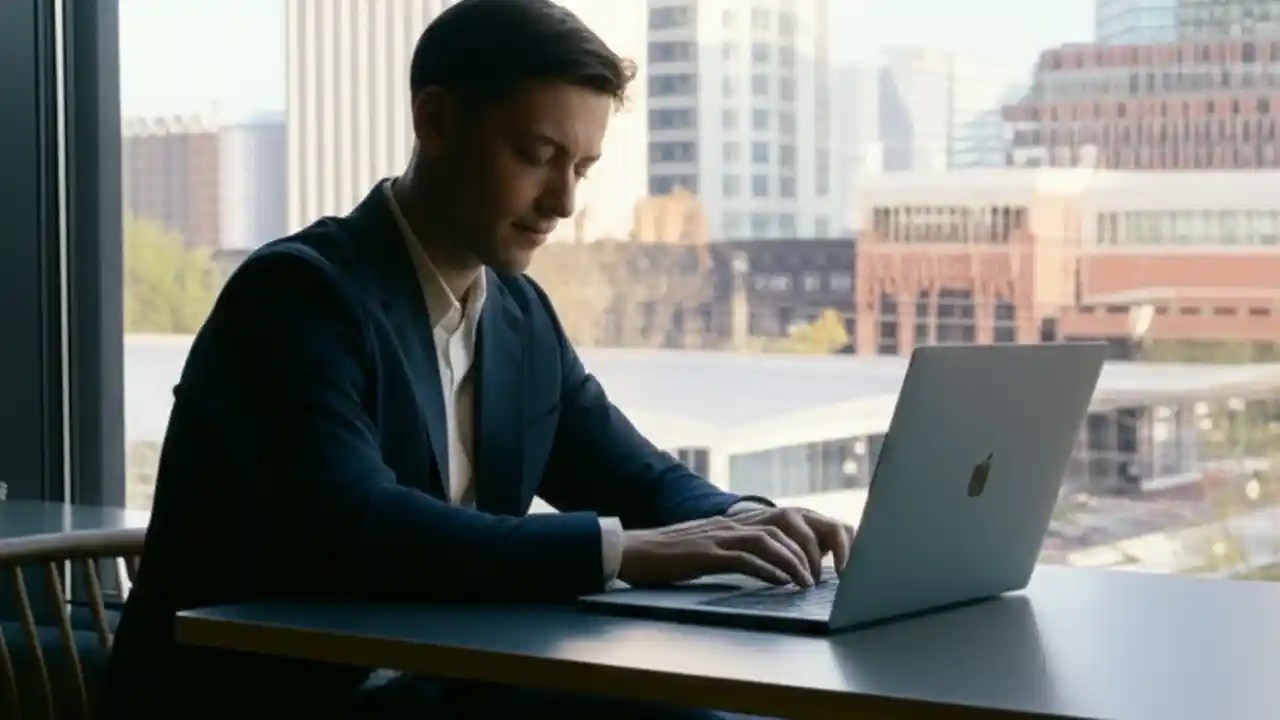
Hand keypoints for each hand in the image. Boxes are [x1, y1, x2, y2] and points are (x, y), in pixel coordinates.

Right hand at [617, 508, 853, 588]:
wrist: (634, 551)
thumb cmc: (673, 554)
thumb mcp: (714, 547)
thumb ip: (743, 549)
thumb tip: (776, 567)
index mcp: (738, 520)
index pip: (788, 517)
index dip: (813, 533)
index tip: (832, 556)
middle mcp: (733, 522)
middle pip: (786, 523)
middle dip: (811, 547)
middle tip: (824, 574)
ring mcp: (719, 536)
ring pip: (769, 539)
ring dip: (794, 561)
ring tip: (808, 583)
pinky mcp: (705, 553)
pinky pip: (743, 558)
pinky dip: (767, 571)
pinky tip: (781, 583)